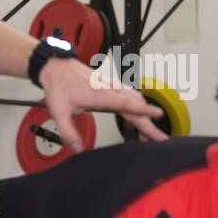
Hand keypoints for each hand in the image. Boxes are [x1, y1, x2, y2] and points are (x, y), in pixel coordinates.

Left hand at [38, 57, 165, 148]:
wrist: (56, 67)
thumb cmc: (58, 86)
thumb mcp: (59, 112)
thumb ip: (69, 133)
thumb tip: (78, 150)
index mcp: (100, 96)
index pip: (127, 104)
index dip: (144, 110)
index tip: (159, 115)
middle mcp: (110, 90)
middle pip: (137, 106)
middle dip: (150, 124)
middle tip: (161, 139)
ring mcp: (112, 86)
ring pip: (136, 100)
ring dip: (144, 116)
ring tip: (145, 135)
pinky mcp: (111, 85)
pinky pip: (130, 96)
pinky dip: (137, 107)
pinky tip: (133, 118)